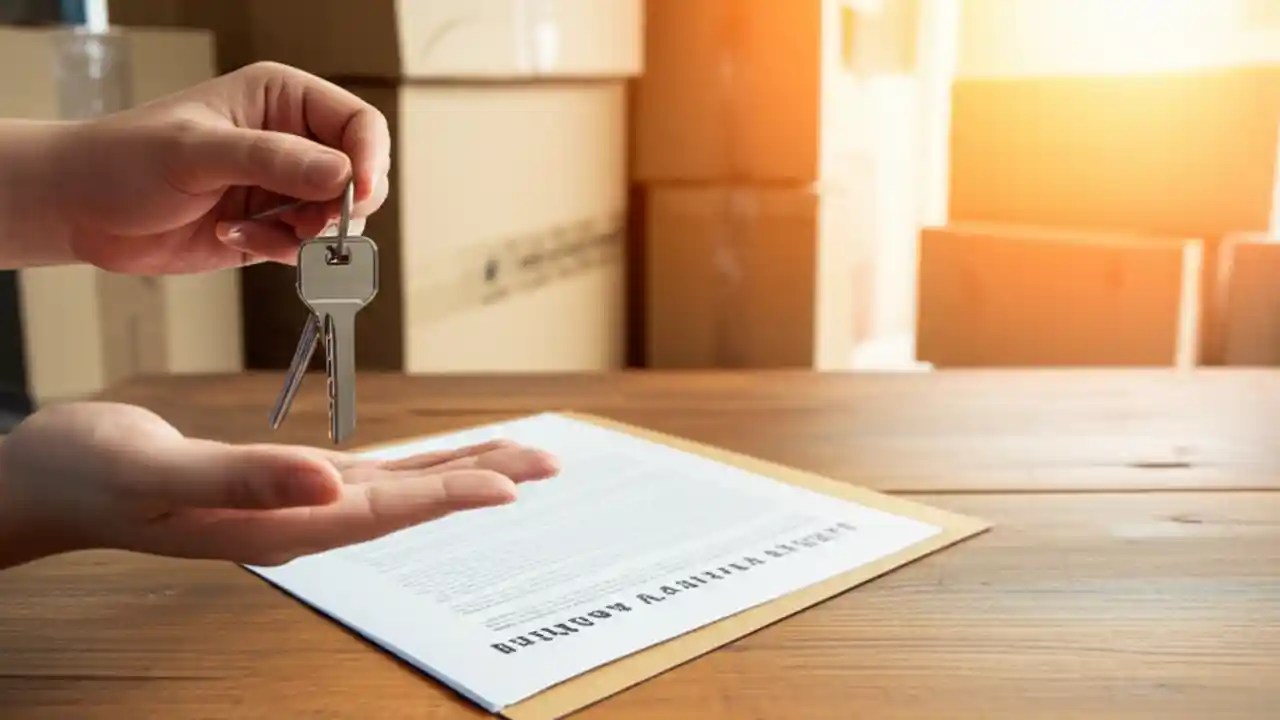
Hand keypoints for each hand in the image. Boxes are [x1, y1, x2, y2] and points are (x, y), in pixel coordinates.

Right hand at [0, 403, 556, 568]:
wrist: (47, 480)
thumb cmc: (89, 474)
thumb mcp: (155, 472)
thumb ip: (243, 480)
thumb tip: (330, 485)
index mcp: (275, 524)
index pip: (382, 512)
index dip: (449, 496)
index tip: (512, 486)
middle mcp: (298, 519)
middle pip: (410, 501)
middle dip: (481, 481)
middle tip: (549, 461)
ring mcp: (295, 503)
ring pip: (398, 487)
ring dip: (460, 471)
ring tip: (521, 456)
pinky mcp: (287, 482)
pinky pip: (369, 473)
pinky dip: (414, 463)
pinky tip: (443, 458)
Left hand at [49, 61, 390, 273]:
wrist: (80, 208)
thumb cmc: (124, 158)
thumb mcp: (198, 151)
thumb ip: (273, 159)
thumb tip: (343, 175)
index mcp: (282, 100)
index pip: (358, 124)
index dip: (370, 159)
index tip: (360, 194)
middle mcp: (291, 141)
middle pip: (360, 175)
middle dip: (340, 205)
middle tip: (308, 224)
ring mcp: (282, 187)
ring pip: (338, 217)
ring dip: (306, 234)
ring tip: (253, 229)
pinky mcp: (270, 228)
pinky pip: (305, 247)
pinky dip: (280, 251)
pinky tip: (234, 237)